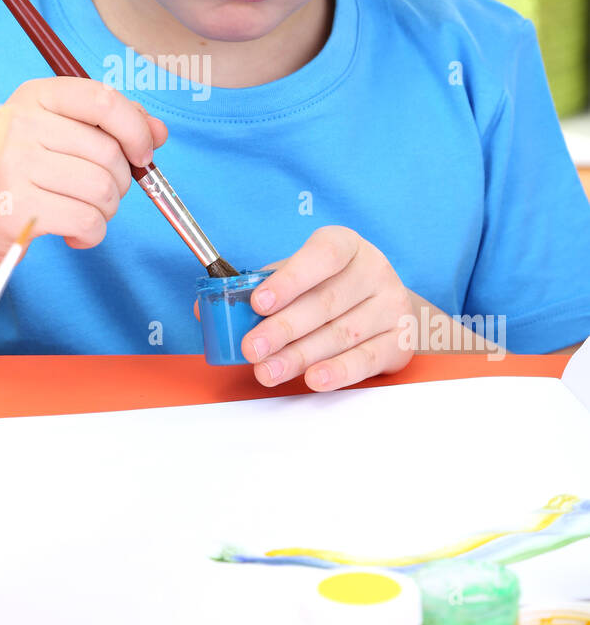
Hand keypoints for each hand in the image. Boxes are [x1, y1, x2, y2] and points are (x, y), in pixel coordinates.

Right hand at [0, 77, 167, 277]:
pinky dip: (91, 233)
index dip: (135, 128)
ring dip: (105, 210)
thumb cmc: (10, 175)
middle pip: (108, 153)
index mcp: (32, 97)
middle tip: (101, 194)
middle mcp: (20, 125)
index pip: (102, 100)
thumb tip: (158, 132)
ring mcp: (15, 167)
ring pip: (102, 189)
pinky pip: (87, 221)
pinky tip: (72, 232)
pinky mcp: (15, 210)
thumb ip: (105, 126)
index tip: (143, 152)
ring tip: (82, 212)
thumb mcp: (50, 134)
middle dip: (120, 182)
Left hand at [240, 226, 414, 390]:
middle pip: (326, 302)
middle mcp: (374, 270)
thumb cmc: (331, 286)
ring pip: (341, 334)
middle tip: (252, 348)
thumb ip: (268, 286)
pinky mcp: (401, 340)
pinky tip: (313, 378)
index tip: (258, 303)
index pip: (322, 256)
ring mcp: (392, 305)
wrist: (383, 305)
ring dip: (300, 356)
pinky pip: (367, 359)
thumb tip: (222, 310)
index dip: (290, 280)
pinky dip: (338, 371)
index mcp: (347, 245)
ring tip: (268, 370)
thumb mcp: (303, 274)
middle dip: (284, 328)